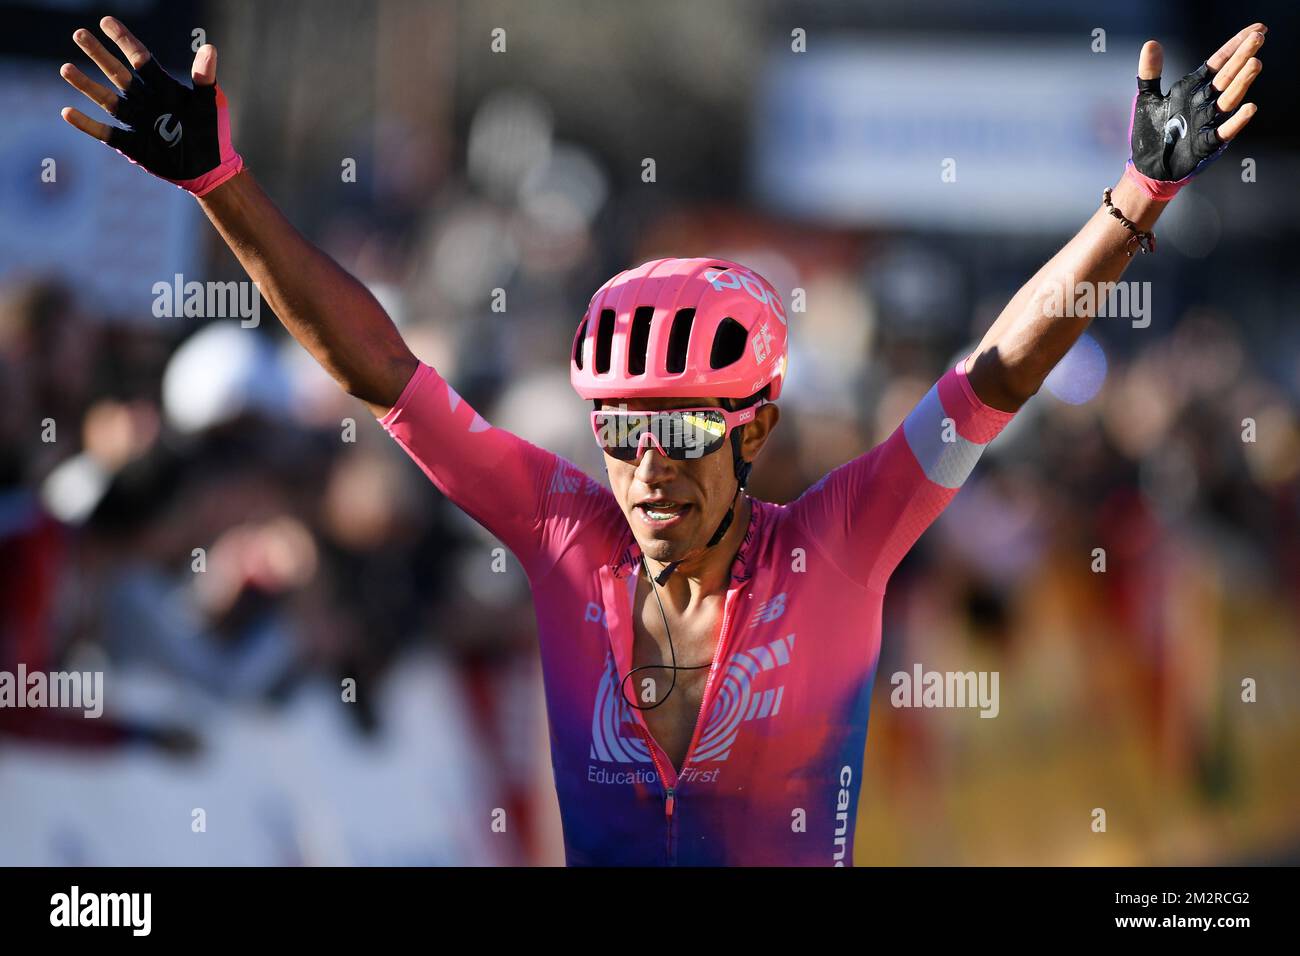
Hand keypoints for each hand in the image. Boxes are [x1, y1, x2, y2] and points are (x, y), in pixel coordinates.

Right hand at [59, 16, 243, 195]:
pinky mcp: (131, 144)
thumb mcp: (211, 103)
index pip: (140, 58)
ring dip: (86, 84)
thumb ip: (205, 77)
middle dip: (98, 54)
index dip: (123, 40)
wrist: (211, 168)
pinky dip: (86, 124)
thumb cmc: (212, 132)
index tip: (106, 22)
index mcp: (162, 87)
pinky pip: (105, 132)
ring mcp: (136, 121)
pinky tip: (67, 112)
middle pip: (117, 73)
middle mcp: (145, 100)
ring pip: (106, 99)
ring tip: (65, 68)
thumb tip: (209, 48)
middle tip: (79, 34)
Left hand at [1126, 22, 1264, 199]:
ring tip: (1254, 64)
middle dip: (1241, 58)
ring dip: (1241, 83)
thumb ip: (1150, 72)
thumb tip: (1151, 44)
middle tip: (1258, 38)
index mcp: (1192, 89)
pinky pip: (1223, 132)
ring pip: (1227, 100)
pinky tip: (1249, 108)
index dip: (1234, 46)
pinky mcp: (1204, 144)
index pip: (1217, 63)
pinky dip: (1236, 122)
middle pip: (1226, 77)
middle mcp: (1203, 103)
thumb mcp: (1147, 98)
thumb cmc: (1150, 132)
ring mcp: (1206, 122)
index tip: (1255, 30)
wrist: (1147, 166)